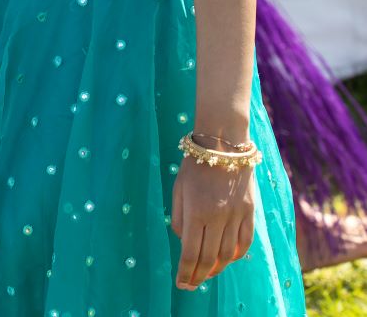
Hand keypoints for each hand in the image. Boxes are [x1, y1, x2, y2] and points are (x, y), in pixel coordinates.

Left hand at [171, 153, 257, 288]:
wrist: (224, 145)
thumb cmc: (194, 166)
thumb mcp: (178, 190)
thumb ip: (179, 218)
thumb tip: (184, 241)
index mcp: (196, 212)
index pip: (191, 253)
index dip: (185, 272)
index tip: (180, 283)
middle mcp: (219, 218)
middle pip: (210, 258)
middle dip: (199, 276)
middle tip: (191, 285)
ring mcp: (237, 216)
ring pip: (229, 254)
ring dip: (217, 269)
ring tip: (207, 275)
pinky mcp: (250, 212)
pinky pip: (245, 241)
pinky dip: (236, 255)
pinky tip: (227, 260)